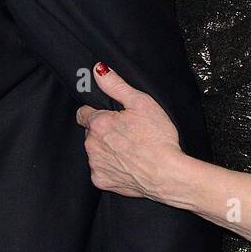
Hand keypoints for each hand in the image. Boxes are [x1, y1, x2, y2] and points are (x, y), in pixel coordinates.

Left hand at [75, 62, 184, 200]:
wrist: (167, 174)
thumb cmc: (157, 139)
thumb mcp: (141, 102)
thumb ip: (116, 85)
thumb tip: (99, 70)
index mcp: (99, 124)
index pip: (83, 113)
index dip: (97, 112)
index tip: (110, 116)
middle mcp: (92, 145)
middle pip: (91, 133)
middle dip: (104, 131)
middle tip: (126, 132)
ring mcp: (96, 164)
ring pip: (95, 151)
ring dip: (107, 149)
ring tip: (129, 149)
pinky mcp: (101, 181)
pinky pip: (101, 170)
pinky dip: (111, 167)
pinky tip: (128, 164)